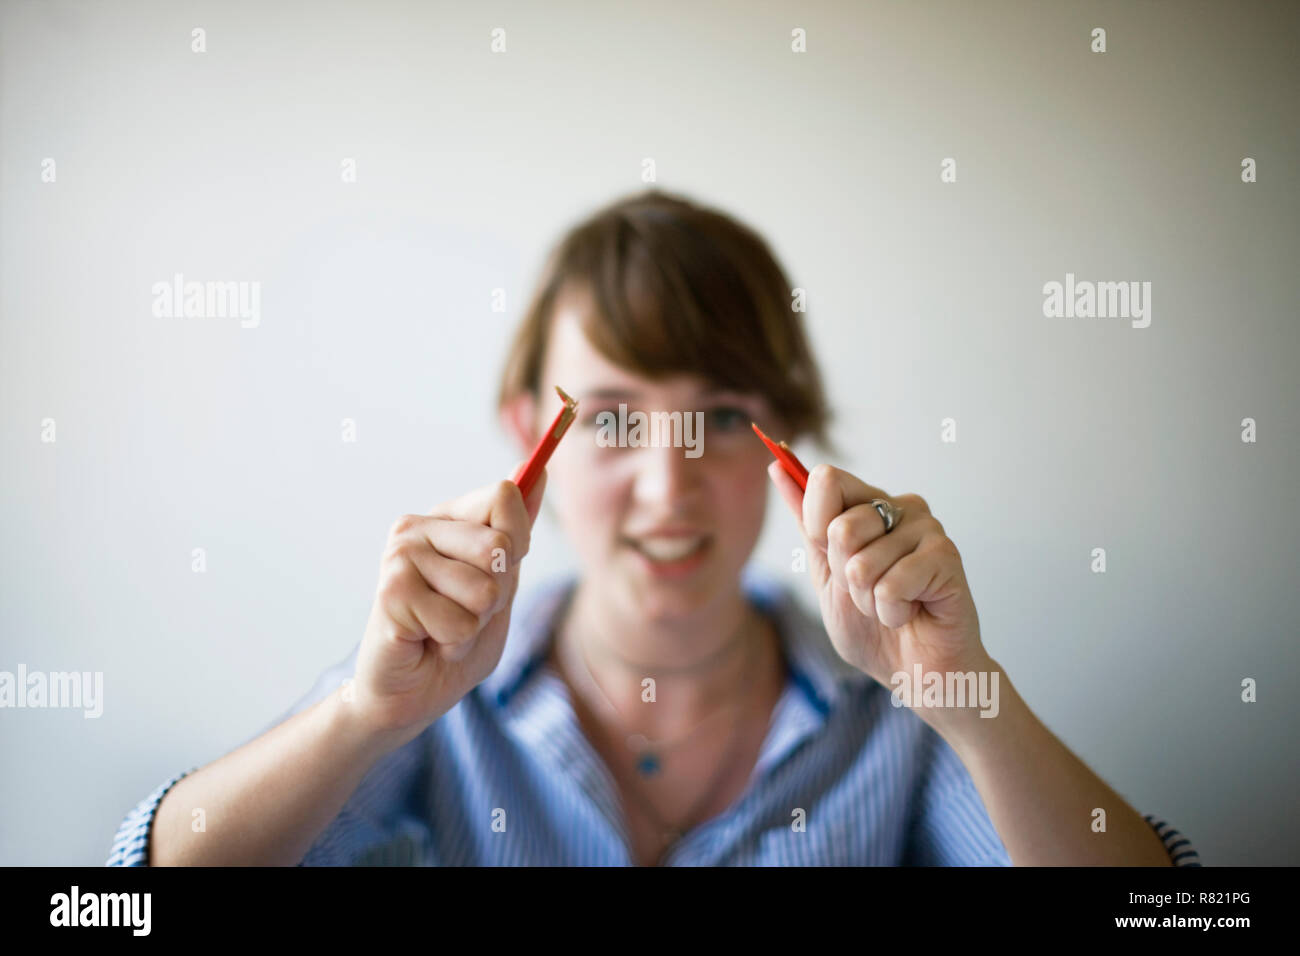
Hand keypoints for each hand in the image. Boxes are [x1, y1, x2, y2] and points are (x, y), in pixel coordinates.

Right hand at [351, 468, 546, 738]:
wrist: (409, 694)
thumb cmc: (454, 640)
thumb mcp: (501, 583)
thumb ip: (516, 532)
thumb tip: (537, 471)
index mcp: (447, 517)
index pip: (505, 496)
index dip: (516, 544)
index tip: (494, 573)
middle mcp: (417, 526)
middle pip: (499, 545)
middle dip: (496, 594)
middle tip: (462, 612)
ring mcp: (400, 555)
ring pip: (484, 590)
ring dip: (473, 624)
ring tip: (441, 629)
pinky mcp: (391, 591)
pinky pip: (459, 622)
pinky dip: (453, 643)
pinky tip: (426, 642)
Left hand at [769, 462, 988, 695]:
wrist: (916, 674)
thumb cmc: (874, 627)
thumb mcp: (825, 572)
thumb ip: (807, 521)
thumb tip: (777, 466)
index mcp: (871, 504)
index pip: (825, 480)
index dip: (817, 529)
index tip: (835, 559)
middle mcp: (902, 508)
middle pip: (841, 528)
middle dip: (844, 577)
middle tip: (871, 592)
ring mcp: (928, 529)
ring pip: (862, 564)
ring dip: (868, 601)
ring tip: (894, 607)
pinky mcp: (946, 557)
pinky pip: (891, 585)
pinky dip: (891, 612)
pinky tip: (912, 613)